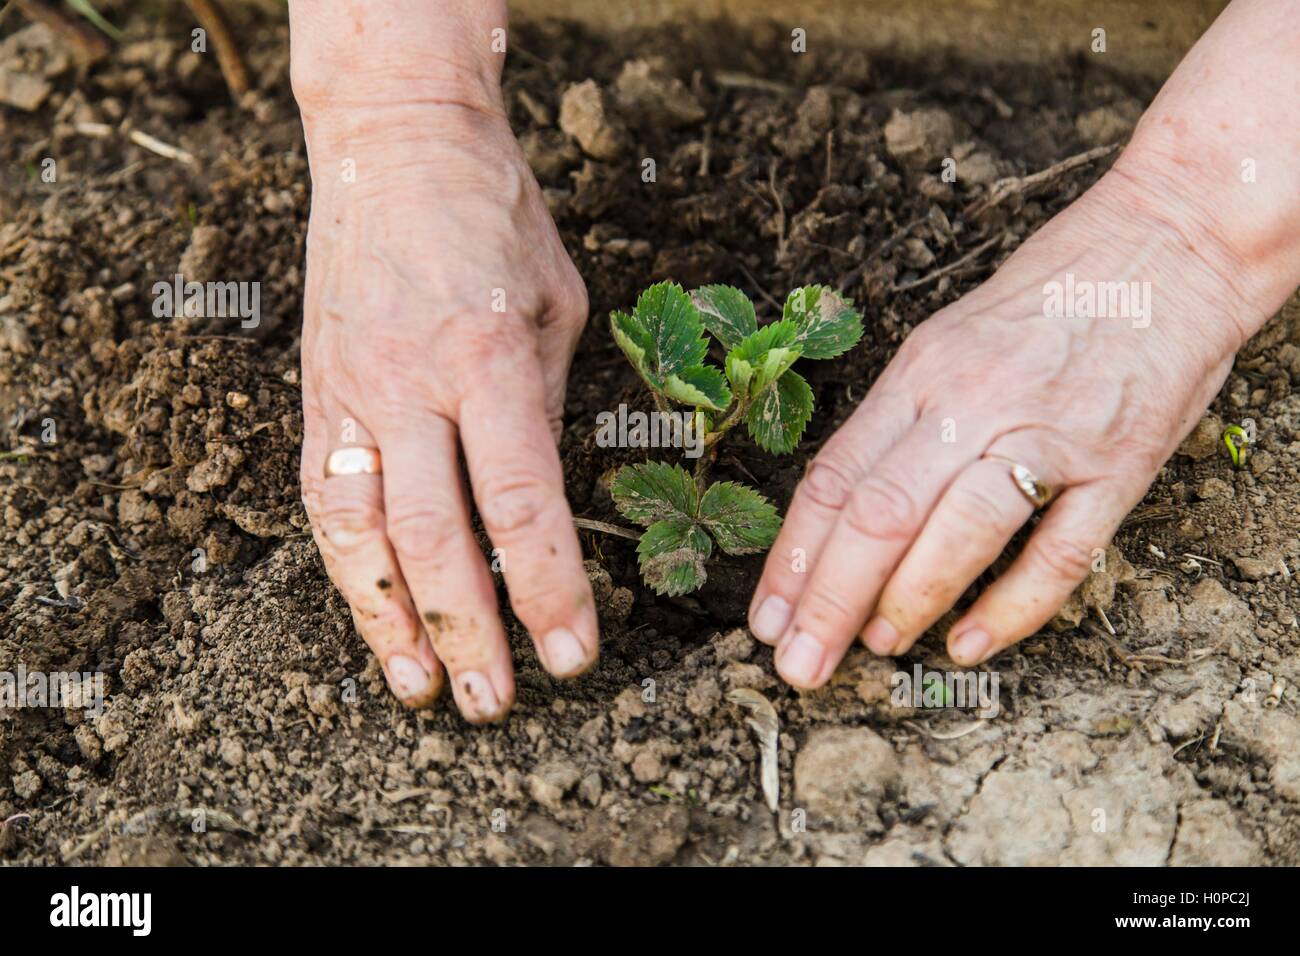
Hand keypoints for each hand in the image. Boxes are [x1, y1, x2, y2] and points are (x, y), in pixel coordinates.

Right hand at [296, 101, 596, 720]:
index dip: (548, 590)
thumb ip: (546, 407)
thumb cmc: (498, 221)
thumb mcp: (555, 307)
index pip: (521, 503)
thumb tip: (541, 502)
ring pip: (359, 534)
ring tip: (421, 688)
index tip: (574, 652)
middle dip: (470, 632)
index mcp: (486, 360)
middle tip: (497, 701)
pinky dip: (347, 568)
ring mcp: (351, 394)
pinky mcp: (318, 396)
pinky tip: (374, 616)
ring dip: (390, 623)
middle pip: (434, 539)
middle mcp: (409, 387)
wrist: (396, 144)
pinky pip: (326, 498)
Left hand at [747, 164, 1260, 686]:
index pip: (835, 475)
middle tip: (798, 665)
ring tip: (874, 647)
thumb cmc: (1047, 298)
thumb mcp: (947, 341)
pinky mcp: (1120, 465)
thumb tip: (840, 512)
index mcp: (921, 372)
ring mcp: (1049, 434)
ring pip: (957, 531)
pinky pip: (1060, 552)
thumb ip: (899, 421)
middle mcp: (974, 402)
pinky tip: (969, 644)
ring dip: (906, 601)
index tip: (766, 617)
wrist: (1169, 241)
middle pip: (878, 512)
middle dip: (828, 600)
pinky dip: (1011, 608)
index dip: (793, 557)